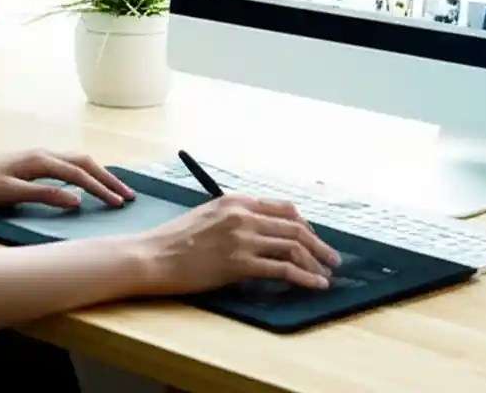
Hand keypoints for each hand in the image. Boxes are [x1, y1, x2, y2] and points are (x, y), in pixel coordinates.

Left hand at [0, 148, 136, 208]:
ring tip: (115, 190)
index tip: (118, 203)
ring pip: (77, 161)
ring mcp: (38, 157)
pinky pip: (67, 164)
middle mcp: (42, 154)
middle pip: (84, 162)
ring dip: (98, 174)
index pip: (78, 174)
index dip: (100, 188)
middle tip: (127, 196)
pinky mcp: (32, 163)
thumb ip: (45, 195)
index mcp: (39, 160)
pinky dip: (84, 172)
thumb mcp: (10, 194)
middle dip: (108, 178)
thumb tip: (77, 200)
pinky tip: (88, 182)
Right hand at [135, 195, 341, 295]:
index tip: (314, 239)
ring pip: (294, 247)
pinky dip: (305, 277)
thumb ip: (235, 217)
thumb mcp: (208, 215)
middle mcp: (243, 215)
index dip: (306, 226)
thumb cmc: (174, 240)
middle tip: (332, 259)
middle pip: (296, 228)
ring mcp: (242, 238)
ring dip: (316, 262)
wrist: (153, 256)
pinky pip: (283, 269)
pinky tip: (315, 285)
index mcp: (236, 200)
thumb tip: (261, 231)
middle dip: (320, 245)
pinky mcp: (239, 263)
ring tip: (326, 275)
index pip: (284, 209)